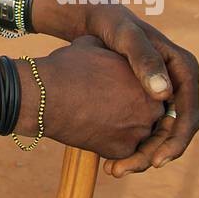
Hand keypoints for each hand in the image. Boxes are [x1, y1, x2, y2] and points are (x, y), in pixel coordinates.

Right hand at [19, 36, 165, 160]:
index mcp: (149, 79)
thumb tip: (107, 48)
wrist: (46, 95)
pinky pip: (123, 150)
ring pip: (137, 132)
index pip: (152, 87)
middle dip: (132, 109)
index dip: (134, 87)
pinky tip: (92, 131)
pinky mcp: (122, 151)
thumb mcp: (94, 46)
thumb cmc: (68, 67)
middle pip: (148, 112)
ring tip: (98, 118)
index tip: (116, 86)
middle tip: (110, 105)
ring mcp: (138, 131)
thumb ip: (112, 52)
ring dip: (123, 127)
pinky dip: (111, 143)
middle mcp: (150, 107)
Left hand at [76, 3, 198, 176]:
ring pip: (162, 134)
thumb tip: (163, 94)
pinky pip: (148, 127)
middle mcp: (179, 83)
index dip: (174, 143)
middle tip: (128, 169)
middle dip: (157, 154)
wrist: (95, 19)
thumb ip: (143, 60)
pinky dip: (134, 143)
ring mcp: (165, 91)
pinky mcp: (148, 97)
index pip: (189, 116)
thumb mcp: (125, 36)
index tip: (155, 161)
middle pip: (178, 131)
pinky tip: (113, 155)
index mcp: (184, 68)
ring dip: (144, 153)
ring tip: (118, 167)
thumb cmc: (111, 24)